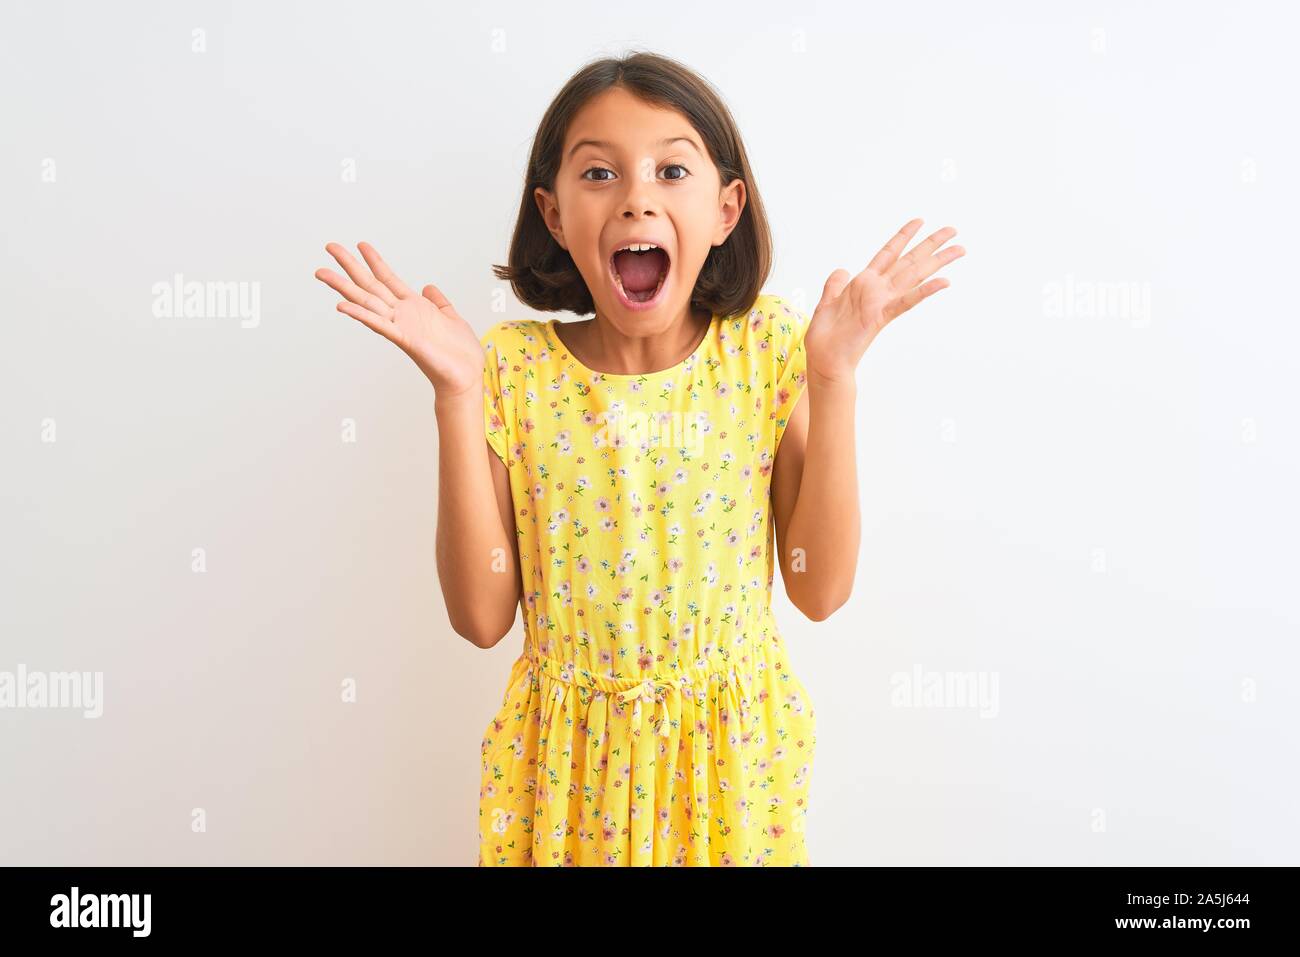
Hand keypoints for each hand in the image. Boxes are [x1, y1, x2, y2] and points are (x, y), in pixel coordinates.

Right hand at [314, 242, 483, 398]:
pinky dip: (361, 315)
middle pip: (370, 285)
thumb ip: (438, 302)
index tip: (360, 244)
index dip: (375, 261)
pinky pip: (379, 325)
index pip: (389, 279)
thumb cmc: (460, 353)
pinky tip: (342, 306)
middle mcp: (402, 315)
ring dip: (344, 287)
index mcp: (414, 307)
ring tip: (323, 273)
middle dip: (350, 266)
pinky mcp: (405, 340)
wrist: (466, 377)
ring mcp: (401, 326)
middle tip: (330, 247)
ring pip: (367, 302)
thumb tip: (428, 287)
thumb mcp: (451, 317)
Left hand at [805, 219, 964, 384]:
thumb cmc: (825, 337)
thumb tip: (842, 270)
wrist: (824, 361)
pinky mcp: (881, 317)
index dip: (903, 236)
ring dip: (937, 262)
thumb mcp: (826, 302)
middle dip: (931, 244)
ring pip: (914, 276)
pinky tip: (945, 282)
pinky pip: (906, 301)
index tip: (919, 220)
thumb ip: (835, 284)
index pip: (888, 253)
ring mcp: (881, 302)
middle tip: (953, 230)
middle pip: (909, 261)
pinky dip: (925, 291)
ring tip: (959, 249)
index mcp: (863, 283)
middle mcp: (877, 290)